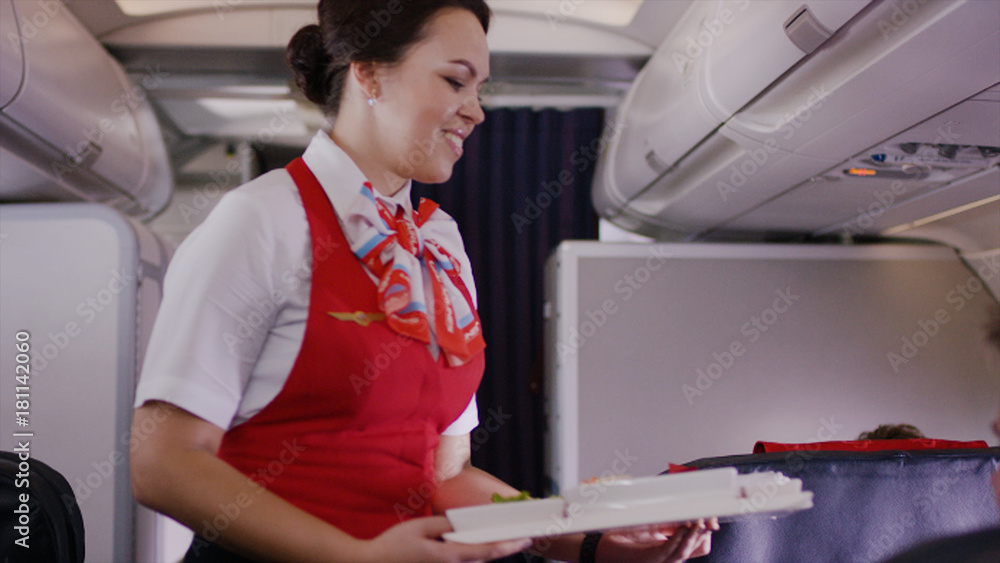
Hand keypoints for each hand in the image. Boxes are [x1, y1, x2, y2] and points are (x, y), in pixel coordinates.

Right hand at [363, 516, 530, 562]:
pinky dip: (472, 554)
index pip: (485, 551)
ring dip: (488, 551)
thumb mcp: (420, 527)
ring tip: (504, 539)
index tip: (525, 539)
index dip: (508, 546)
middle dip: (503, 548)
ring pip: (473, 562)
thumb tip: (463, 522)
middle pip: (483, 558)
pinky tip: (474, 544)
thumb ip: (445, 525)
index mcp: (448, 556)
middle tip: (522, 537)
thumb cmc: (394, 545)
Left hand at [598, 519, 718, 561]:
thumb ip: (665, 518)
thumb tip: (682, 502)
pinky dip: (677, 540)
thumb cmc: (621, 536)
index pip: (695, 544)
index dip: (705, 532)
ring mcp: (658, 561)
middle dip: (703, 532)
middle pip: (694, 548)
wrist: (599, 547)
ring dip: (693, 536)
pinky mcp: (647, 560)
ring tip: (700, 521)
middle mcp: (666, 558)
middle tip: (710, 517)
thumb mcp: (648, 525)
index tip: (711, 518)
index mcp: (668, 550)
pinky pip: (667, 551)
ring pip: (684, 551)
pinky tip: (683, 529)